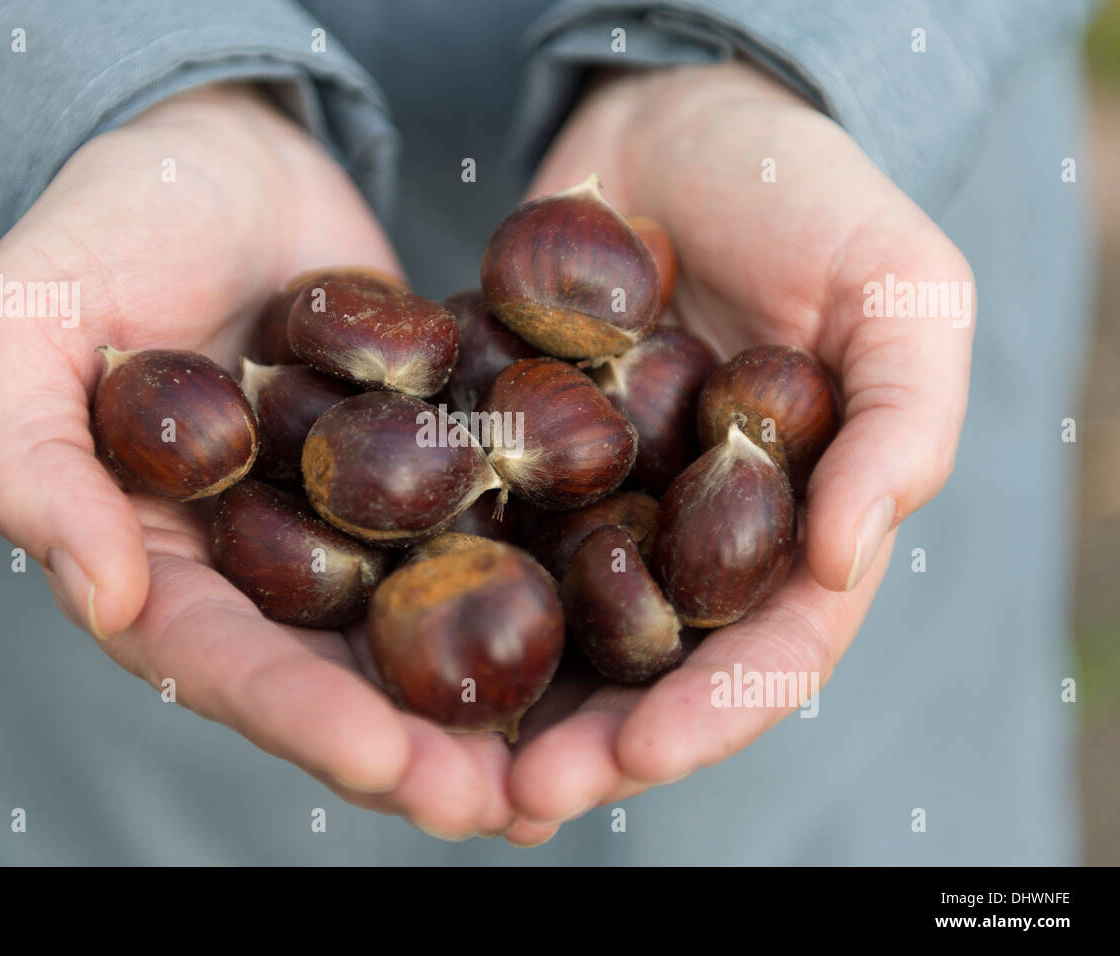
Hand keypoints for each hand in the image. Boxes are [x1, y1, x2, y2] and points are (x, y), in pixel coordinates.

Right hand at [0, 84, 514, 839]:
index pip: (223, 662)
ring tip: (567, 761)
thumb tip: (101, 599)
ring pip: (418, 629)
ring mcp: (350, 521)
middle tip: (500, 803)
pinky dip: (534, 583)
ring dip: (487, 700)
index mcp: (159, 558)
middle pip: (335, 675)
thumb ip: (31, 462)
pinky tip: (604, 626)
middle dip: (413, 747)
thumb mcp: (19, 327)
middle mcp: (261, 563)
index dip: (298, 717)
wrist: (219, 151)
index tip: (385, 764)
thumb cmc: (101, 228)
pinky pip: (478, 531)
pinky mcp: (424, 468)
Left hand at [504, 61, 974, 840]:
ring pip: (556, 632)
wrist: (671, 119)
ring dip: (505, 704)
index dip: (709, 716)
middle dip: (591, 744)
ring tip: (439, 759)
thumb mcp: (900, 287)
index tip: (635, 758)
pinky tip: (380, 642)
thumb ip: (902, 418)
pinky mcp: (516, 458)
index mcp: (793, 525)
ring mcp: (600, 505)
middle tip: (515, 797)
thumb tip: (852, 556)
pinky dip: (438, 593)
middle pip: (649, 672)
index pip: (767, 654)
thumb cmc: (807, 194)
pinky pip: (477, 538)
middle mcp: (689, 537)